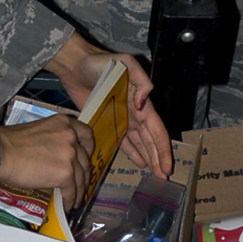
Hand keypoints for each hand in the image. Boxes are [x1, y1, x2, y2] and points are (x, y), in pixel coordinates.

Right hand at [0, 114, 93, 209]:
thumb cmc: (10, 143)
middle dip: (84, 173)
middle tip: (80, 183)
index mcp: (64, 123)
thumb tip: (57, 157)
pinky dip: (70, 199)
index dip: (88, 149)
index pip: (86, 134)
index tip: (86, 157)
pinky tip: (67, 204)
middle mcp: (70, 136)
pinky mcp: (65, 173)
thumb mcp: (39, 131)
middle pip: (84, 159)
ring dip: (79, 190)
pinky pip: (72, 190)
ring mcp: (69, 155)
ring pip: (81, 177)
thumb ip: (53, 139)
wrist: (0, 152)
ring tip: (75, 198)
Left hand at [47, 34, 173, 178]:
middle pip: (150, 140)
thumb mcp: (126, 64)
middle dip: (157, 158)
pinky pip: (121, 140)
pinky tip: (138, 162)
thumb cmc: (100, 62)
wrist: (75, 65)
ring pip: (139, 143)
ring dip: (147, 157)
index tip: (167, 167)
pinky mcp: (106, 121)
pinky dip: (131, 151)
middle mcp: (134, 112)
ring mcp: (121, 118)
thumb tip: (144, 104)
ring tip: (153, 174)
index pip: (156, 130)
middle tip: (163, 178)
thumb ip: (141, 81)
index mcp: (141, 102)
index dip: (163, 149)